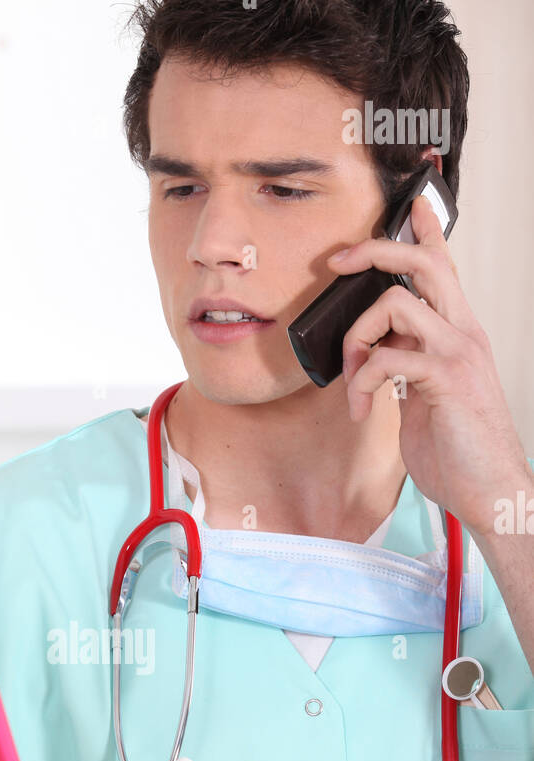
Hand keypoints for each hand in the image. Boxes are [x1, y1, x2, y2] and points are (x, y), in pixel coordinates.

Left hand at [326, 194, 528, 536]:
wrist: (490, 491)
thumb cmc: (458, 451)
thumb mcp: (425, 399)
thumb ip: (407, 368)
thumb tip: (378, 353)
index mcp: (459, 333)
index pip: (444, 266)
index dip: (426, 228)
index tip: (410, 201)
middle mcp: (463, 332)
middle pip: (422, 262)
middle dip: (373, 251)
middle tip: (338, 265)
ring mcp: (458, 353)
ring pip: (395, 303)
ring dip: (356, 338)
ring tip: (352, 382)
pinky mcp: (446, 379)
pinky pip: (388, 357)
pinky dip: (361, 381)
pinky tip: (360, 409)